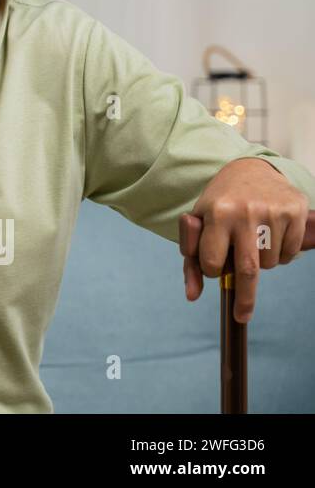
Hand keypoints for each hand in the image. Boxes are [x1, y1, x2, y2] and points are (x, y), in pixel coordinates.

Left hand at [178, 157, 312, 322]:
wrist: (250, 170)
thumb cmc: (220, 203)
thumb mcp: (199, 223)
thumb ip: (192, 261)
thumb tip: (192, 297)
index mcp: (217, 213)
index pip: (212, 262)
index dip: (212, 269)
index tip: (214, 267)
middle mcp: (246, 212)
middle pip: (247, 271)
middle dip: (244, 299)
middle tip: (241, 316)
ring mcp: (273, 212)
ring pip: (270, 264)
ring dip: (261, 263)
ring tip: (252, 241)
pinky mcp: (295, 211)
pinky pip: (290, 254)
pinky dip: (281, 255)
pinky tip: (271, 236)